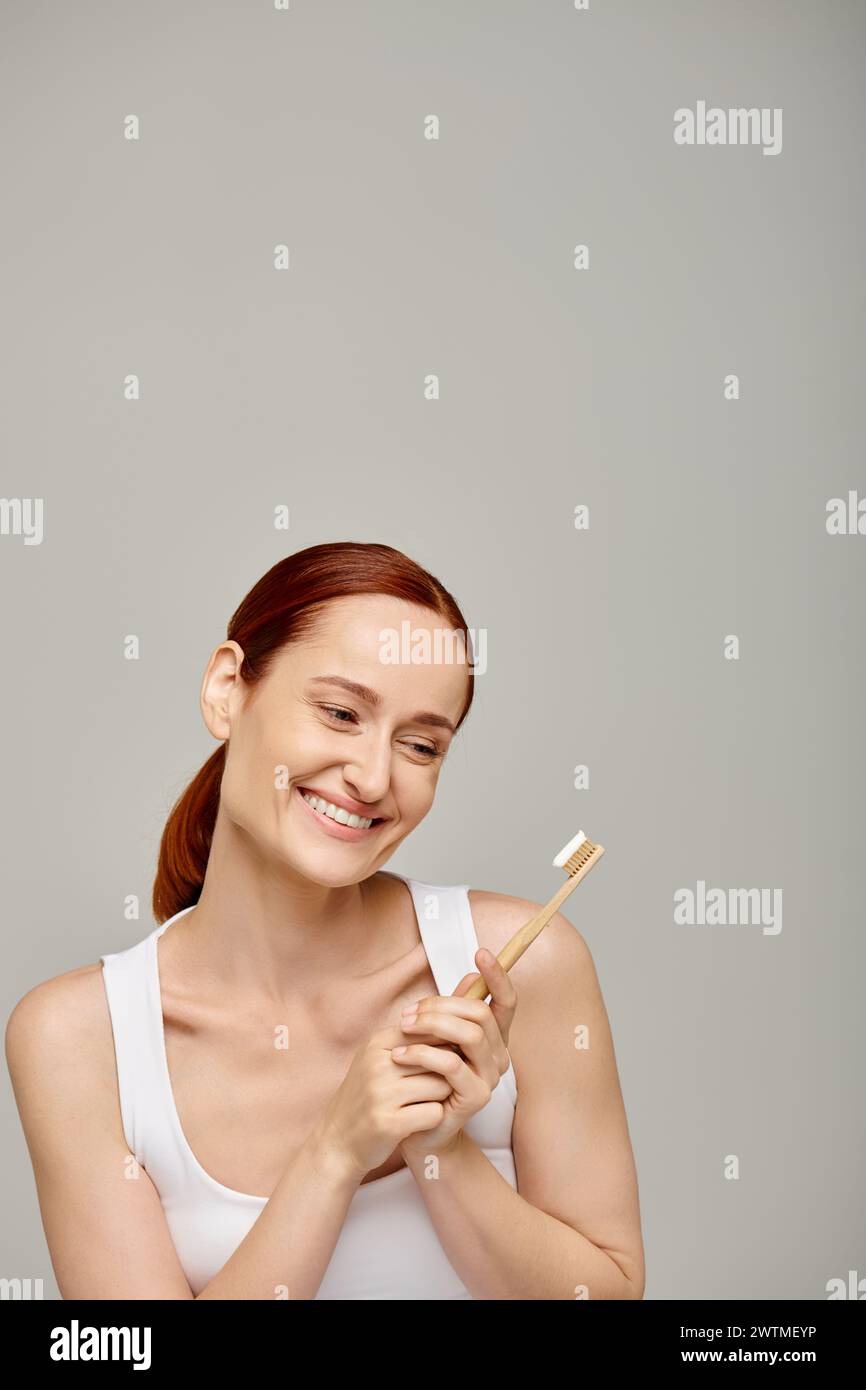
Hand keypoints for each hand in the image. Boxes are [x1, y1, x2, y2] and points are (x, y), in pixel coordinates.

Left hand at [392, 947, 517, 1160]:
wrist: (417, 1126)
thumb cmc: (425, 1078)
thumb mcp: (436, 1038)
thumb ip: (452, 1010)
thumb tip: (469, 976)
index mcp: (493, 1038)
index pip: (506, 1002)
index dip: (498, 976)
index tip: (481, 952)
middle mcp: (499, 1055)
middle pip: (480, 1013)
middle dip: (441, 1005)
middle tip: (408, 1012)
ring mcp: (490, 1077)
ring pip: (471, 1034)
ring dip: (432, 1024)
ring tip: (403, 1028)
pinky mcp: (475, 1098)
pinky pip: (452, 1064)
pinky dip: (423, 1053)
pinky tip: (399, 1054)